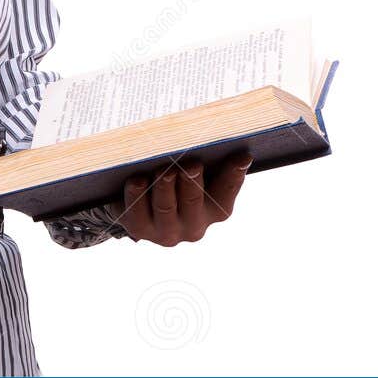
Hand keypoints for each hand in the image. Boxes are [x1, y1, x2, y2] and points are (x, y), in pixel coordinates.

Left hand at [117, 150, 251, 245]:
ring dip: (164, 187)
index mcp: (215, 209)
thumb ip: (211, 160)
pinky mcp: (140, 230)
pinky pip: (137, 213)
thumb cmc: (177, 180)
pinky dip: (136, 195)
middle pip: (193, 200)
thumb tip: (235, 146)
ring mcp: (166, 231)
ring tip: (163, 169)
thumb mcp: (196, 172)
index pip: (227, 190)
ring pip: (165, 207)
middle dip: (192, 181)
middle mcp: (193, 226)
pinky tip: (135, 180)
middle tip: (191, 164)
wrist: (143, 206)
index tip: (241, 156)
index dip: (234, 174)